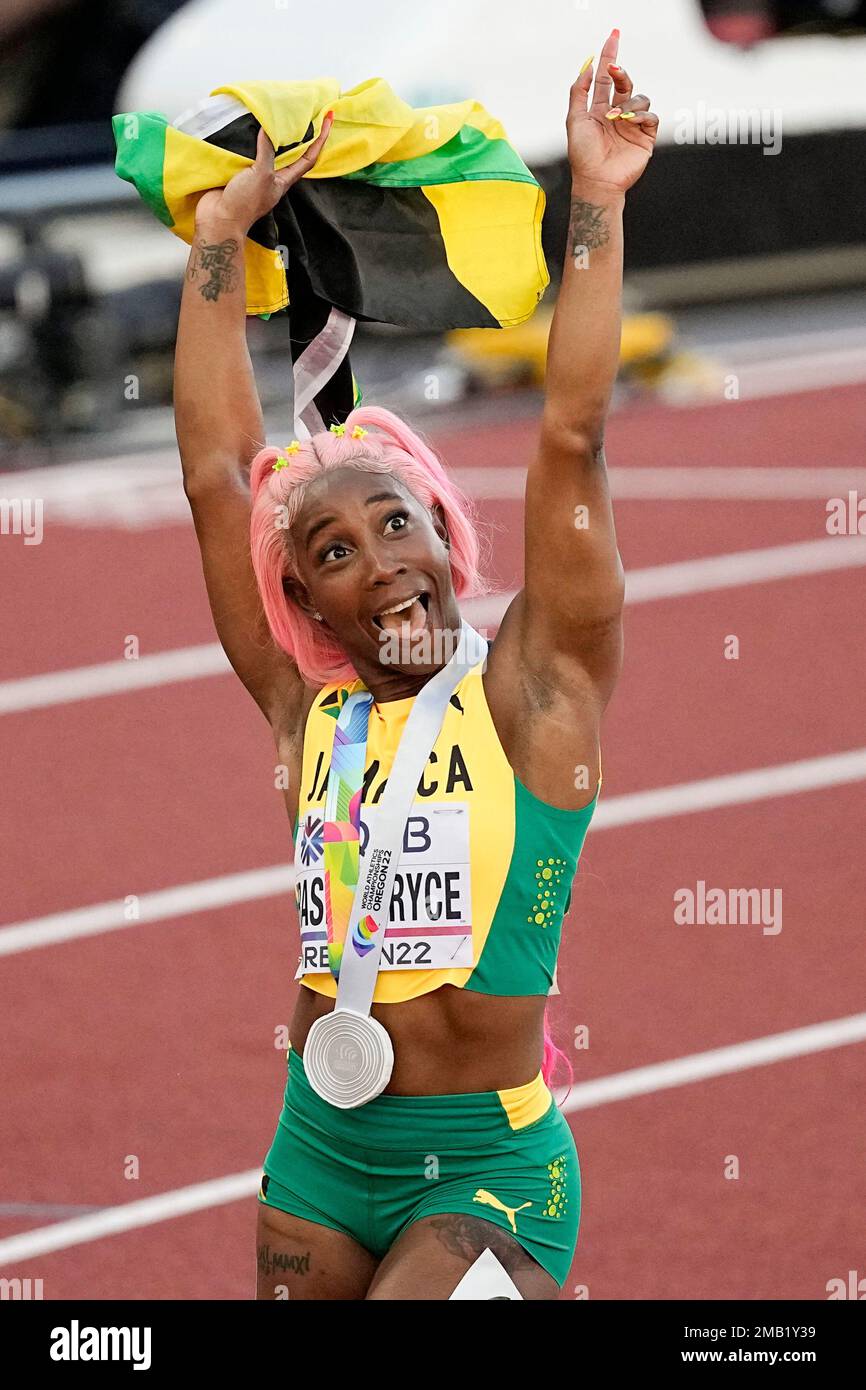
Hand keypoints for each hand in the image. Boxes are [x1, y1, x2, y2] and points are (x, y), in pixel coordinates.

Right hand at [194, 113, 334, 231]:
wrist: (219, 219)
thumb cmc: (244, 203)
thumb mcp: (262, 175)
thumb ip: (267, 152)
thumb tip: (268, 130)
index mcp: (284, 180)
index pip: (309, 157)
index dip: (320, 139)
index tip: (328, 118)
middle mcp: (273, 176)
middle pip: (291, 151)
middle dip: (300, 133)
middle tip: (304, 111)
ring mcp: (256, 174)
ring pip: (269, 149)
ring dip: (274, 133)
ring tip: (278, 113)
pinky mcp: (240, 171)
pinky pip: (249, 150)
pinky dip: (251, 138)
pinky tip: (249, 125)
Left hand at [567, 29, 658, 193]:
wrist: (596, 181)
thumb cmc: (582, 155)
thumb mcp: (574, 119)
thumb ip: (579, 92)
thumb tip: (589, 66)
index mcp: (600, 110)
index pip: (607, 78)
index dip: (610, 56)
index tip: (613, 36)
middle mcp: (617, 115)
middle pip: (625, 83)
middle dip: (621, 72)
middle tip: (615, 68)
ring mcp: (632, 125)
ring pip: (640, 98)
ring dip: (628, 103)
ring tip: (615, 118)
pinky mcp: (645, 137)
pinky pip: (651, 117)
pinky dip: (641, 116)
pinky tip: (629, 122)